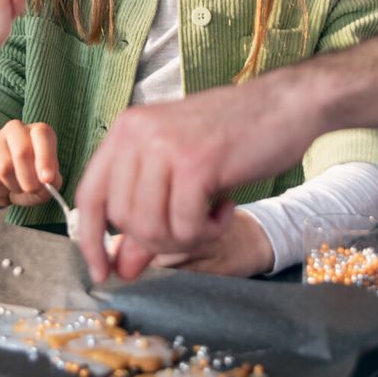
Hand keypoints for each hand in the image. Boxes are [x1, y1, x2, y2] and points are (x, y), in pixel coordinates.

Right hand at [0, 120, 60, 208]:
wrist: (1, 186)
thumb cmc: (29, 179)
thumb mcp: (46, 183)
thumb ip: (51, 182)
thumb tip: (46, 182)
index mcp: (35, 131)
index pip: (42, 133)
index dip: (46, 157)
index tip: (47, 179)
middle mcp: (14, 130)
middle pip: (22, 151)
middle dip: (29, 178)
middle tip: (32, 190)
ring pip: (4, 167)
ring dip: (15, 186)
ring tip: (17, 188)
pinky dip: (1, 191)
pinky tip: (3, 188)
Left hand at [75, 77, 313, 281]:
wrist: (287, 104)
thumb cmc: (236, 136)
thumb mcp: (181, 171)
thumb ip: (149, 215)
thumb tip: (121, 268)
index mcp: (127, 129)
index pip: (90, 195)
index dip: (91, 240)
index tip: (102, 272)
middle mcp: (137, 133)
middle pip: (123, 219)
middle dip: (157, 240)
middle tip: (192, 227)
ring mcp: (164, 146)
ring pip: (151, 227)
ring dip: (185, 237)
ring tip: (210, 217)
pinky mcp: (195, 163)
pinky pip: (185, 225)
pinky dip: (208, 231)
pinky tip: (227, 208)